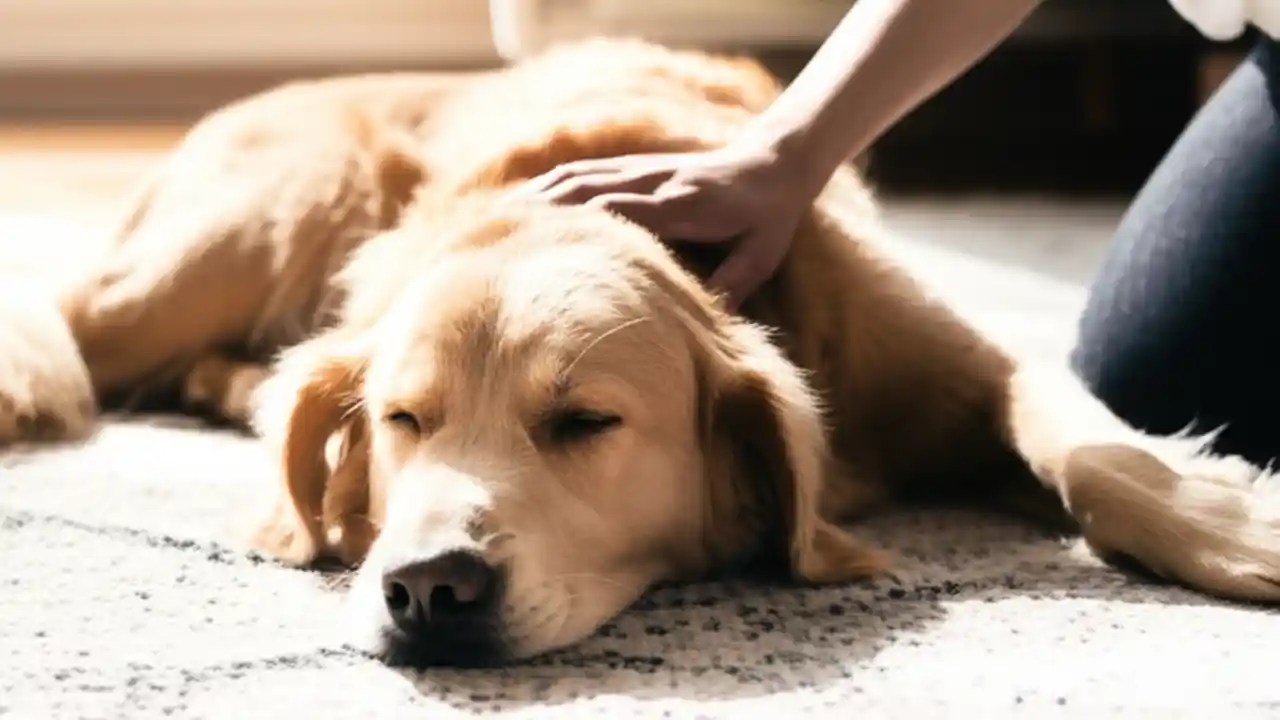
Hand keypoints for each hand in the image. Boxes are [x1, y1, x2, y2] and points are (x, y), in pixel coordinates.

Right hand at [519, 143, 815, 308]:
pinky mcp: (635, 167)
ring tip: (491, 227)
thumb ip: (730, 286)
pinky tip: (521, 206)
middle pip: (582, 192)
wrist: (774, 164)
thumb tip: (697, 322)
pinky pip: (582, 173)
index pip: (616, 214)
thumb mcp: (760, 257)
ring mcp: (640, 170)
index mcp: (680, 205)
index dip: (573, 230)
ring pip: (575, 179)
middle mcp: (652, 181)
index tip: (536, 255)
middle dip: (536, 217)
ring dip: (533, 201)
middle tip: (494, 244)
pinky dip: (548, 187)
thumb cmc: (768, 219)